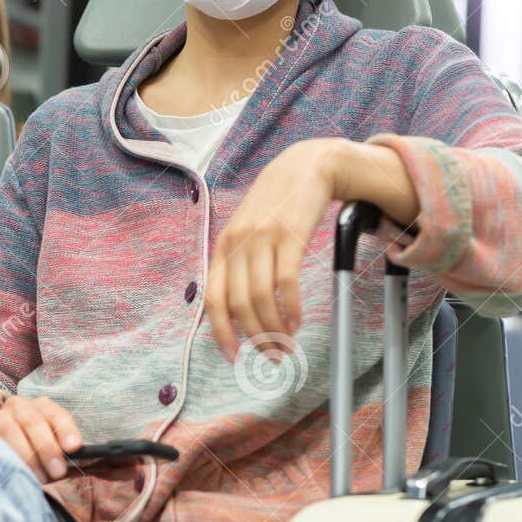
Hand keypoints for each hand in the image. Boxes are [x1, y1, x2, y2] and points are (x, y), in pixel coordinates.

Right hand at [0, 395, 81, 482]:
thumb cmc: (30, 457)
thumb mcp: (52, 456)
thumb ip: (71, 458)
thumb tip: (96, 463)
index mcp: (42, 409)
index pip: (56, 414)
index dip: (66, 429)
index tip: (74, 447)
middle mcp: (20, 407)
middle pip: (34, 421)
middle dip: (47, 447)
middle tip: (57, 472)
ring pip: (10, 427)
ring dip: (25, 452)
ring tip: (37, 477)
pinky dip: (2, 452)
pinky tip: (10, 467)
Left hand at [206, 137, 419, 360]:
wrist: (307, 165)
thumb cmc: (278, 204)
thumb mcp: (248, 230)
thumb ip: (239, 263)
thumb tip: (236, 310)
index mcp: (224, 246)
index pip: (214, 299)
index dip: (221, 332)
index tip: (234, 356)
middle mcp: (238, 242)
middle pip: (239, 304)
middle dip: (255, 337)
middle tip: (273, 356)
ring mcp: (263, 237)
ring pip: (261, 297)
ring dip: (274, 328)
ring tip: (287, 343)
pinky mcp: (290, 234)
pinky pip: (286, 281)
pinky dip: (291, 307)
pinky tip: (297, 322)